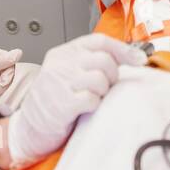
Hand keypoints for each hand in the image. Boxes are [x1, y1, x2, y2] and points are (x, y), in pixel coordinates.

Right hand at [5, 34, 146, 163]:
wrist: (29, 128)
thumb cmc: (54, 100)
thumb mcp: (68, 72)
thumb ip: (90, 62)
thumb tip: (131, 57)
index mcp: (63, 52)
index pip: (99, 41)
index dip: (123, 49)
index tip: (139, 59)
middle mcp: (60, 64)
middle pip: (104, 59)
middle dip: (112, 75)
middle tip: (105, 87)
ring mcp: (60, 83)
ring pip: (100, 79)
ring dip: (102, 92)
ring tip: (92, 97)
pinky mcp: (62, 104)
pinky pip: (92, 99)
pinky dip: (94, 105)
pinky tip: (85, 108)